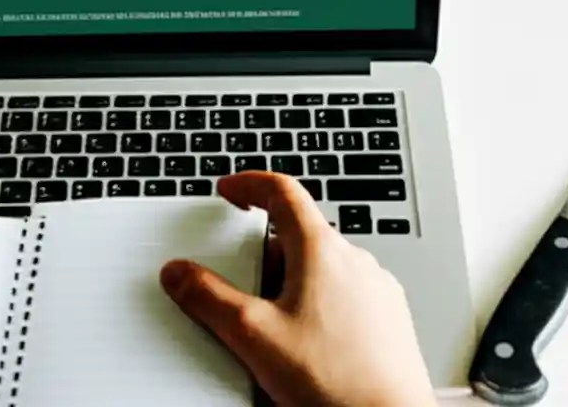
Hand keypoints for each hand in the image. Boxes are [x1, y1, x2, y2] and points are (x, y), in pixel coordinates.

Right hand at [160, 172, 435, 406]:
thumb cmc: (335, 382)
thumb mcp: (253, 336)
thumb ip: (209, 299)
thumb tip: (180, 274)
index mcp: (322, 250)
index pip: (282, 191)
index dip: (249, 184)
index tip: (229, 191)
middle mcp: (355, 260)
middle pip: (298, 236)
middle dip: (263, 256)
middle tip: (239, 289)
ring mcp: (376, 288)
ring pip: (321, 268)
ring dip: (291, 283)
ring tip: (272, 329)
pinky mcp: (387, 317)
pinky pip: (344, 295)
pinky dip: (318, 305)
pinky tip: (306, 345)